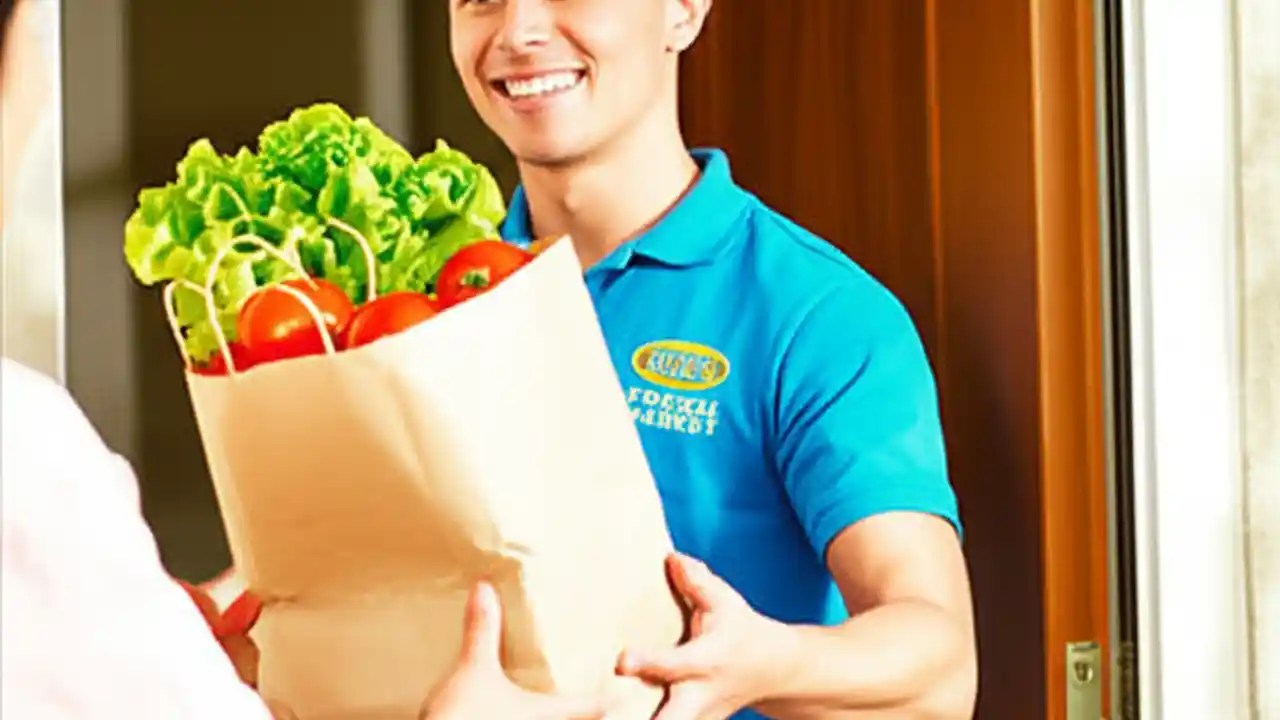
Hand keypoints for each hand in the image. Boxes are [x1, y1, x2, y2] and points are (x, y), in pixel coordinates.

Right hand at [420, 581, 608, 719]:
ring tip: (557, 705)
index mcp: (548, 715)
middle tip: (599, 695)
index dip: (614, 697)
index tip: (628, 687)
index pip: (595, 707)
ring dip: (561, 718)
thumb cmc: (465, 717)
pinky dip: (528, 719)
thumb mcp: (473, 670)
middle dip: (593, 713)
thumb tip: (484, 588)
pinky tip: (516, 714)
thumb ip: (483, 631)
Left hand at [615, 553, 789, 719]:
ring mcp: (696, 718)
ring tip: (600, 715)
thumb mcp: (725, 601)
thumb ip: (697, 582)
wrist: (773, 669)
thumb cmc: (740, 629)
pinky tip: (607, 717)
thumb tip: (671, 557)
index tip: (622, 660)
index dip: (648, 663)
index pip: (675, 665)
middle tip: (606, 713)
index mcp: (707, 660)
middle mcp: (699, 695)